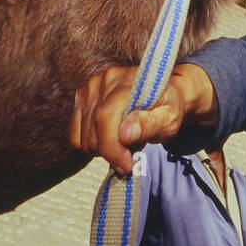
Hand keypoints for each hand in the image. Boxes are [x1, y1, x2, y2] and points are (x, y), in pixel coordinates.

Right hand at [69, 63, 215, 175]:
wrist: (163, 94)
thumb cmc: (168, 108)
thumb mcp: (169, 119)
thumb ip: (148, 124)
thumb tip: (125, 134)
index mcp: (129, 82)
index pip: (105, 116)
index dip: (111, 146)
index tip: (126, 165)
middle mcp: (106, 80)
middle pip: (92, 128)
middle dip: (110, 152)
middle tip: (130, 156)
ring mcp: (91, 87)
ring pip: (82, 134)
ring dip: (102, 147)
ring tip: (124, 142)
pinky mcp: (83, 97)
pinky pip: (75, 133)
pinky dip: (91, 143)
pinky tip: (110, 138)